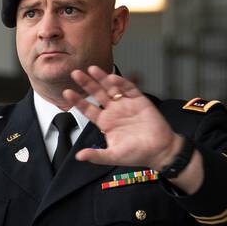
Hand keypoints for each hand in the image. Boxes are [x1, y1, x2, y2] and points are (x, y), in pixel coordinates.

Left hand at [60, 66, 183, 171]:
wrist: (160, 150)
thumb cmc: (137, 154)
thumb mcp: (113, 156)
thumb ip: (96, 155)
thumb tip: (79, 156)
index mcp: (105, 123)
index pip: (88, 109)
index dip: (78, 101)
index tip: (67, 93)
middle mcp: (114, 111)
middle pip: (97, 94)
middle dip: (86, 84)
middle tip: (75, 73)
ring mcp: (126, 104)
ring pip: (111, 88)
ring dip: (101, 78)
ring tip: (91, 69)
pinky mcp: (140, 100)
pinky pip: (129, 89)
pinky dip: (121, 83)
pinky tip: (112, 78)